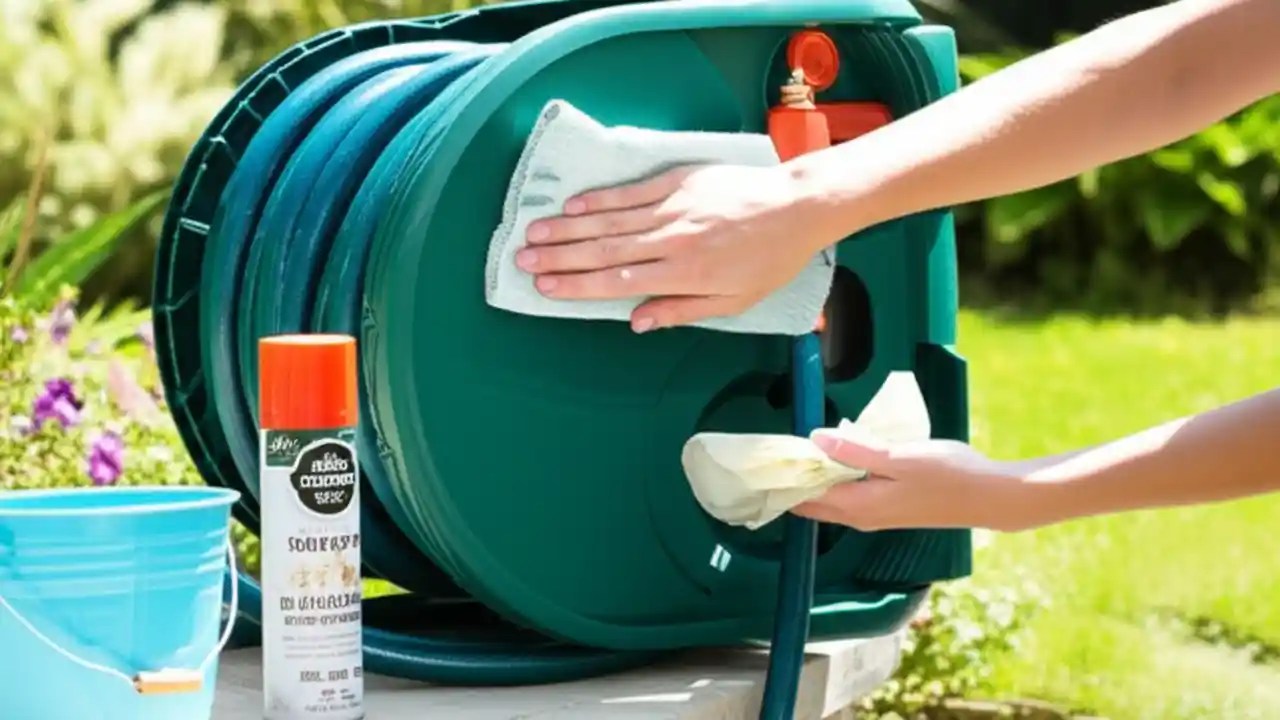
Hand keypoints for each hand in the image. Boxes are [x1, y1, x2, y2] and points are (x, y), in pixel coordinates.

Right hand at [515, 164, 841, 332]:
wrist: (797, 206)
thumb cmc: (769, 260)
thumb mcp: (733, 301)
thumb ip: (681, 310)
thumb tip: (636, 322)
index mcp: (684, 274)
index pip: (617, 282)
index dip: (577, 287)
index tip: (545, 289)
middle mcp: (671, 240)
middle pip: (603, 250)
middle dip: (559, 258)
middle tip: (522, 262)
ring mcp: (672, 207)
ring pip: (610, 220)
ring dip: (568, 228)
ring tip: (533, 234)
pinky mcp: (677, 181)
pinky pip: (631, 192)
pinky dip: (600, 199)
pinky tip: (573, 206)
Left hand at [793, 429, 1038, 531]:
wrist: (990, 496)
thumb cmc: (947, 476)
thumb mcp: (897, 457)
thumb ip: (855, 450)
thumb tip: (815, 439)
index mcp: (856, 506)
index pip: (804, 497)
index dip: (783, 479)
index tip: (764, 457)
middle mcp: (861, 516)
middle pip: (813, 501)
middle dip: (793, 480)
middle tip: (774, 450)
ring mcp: (876, 514)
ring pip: (832, 497)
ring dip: (815, 477)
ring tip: (799, 448)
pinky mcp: (890, 507)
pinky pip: (850, 493)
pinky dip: (837, 477)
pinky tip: (840, 455)